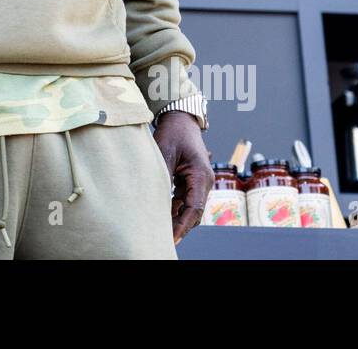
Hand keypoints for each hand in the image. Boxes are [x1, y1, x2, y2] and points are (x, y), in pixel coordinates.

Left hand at [153, 111, 213, 243]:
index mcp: (200, 176)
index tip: (172, 239)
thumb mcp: (164, 153)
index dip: (182, 226)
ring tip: (158, 230)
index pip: (194, 209)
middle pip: (193, 212)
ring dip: (176, 218)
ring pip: (189, 208)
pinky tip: (160, 216)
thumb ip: (162, 178)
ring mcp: (198, 182)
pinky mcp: (191, 180)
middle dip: (179, 226)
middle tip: (161, 239)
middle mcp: (203, 181)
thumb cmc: (173, 133)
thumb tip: (154, 201)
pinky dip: (174, 208)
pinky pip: (184, 200)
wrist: (180, 118)